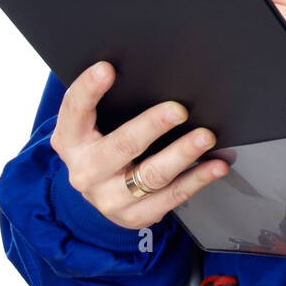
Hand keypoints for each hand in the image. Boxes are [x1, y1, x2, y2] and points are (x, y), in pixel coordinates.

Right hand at [50, 61, 228, 228]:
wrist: (98, 192)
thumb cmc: (100, 145)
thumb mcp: (92, 124)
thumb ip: (108, 102)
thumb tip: (151, 73)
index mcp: (70, 140)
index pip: (75, 110)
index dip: (89, 88)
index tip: (106, 69)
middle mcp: (86, 171)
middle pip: (121, 146)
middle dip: (152, 125)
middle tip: (178, 110)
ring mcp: (109, 197)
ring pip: (151, 175)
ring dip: (183, 154)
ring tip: (205, 137)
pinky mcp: (134, 216)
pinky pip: (172, 196)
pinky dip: (197, 178)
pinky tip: (215, 165)